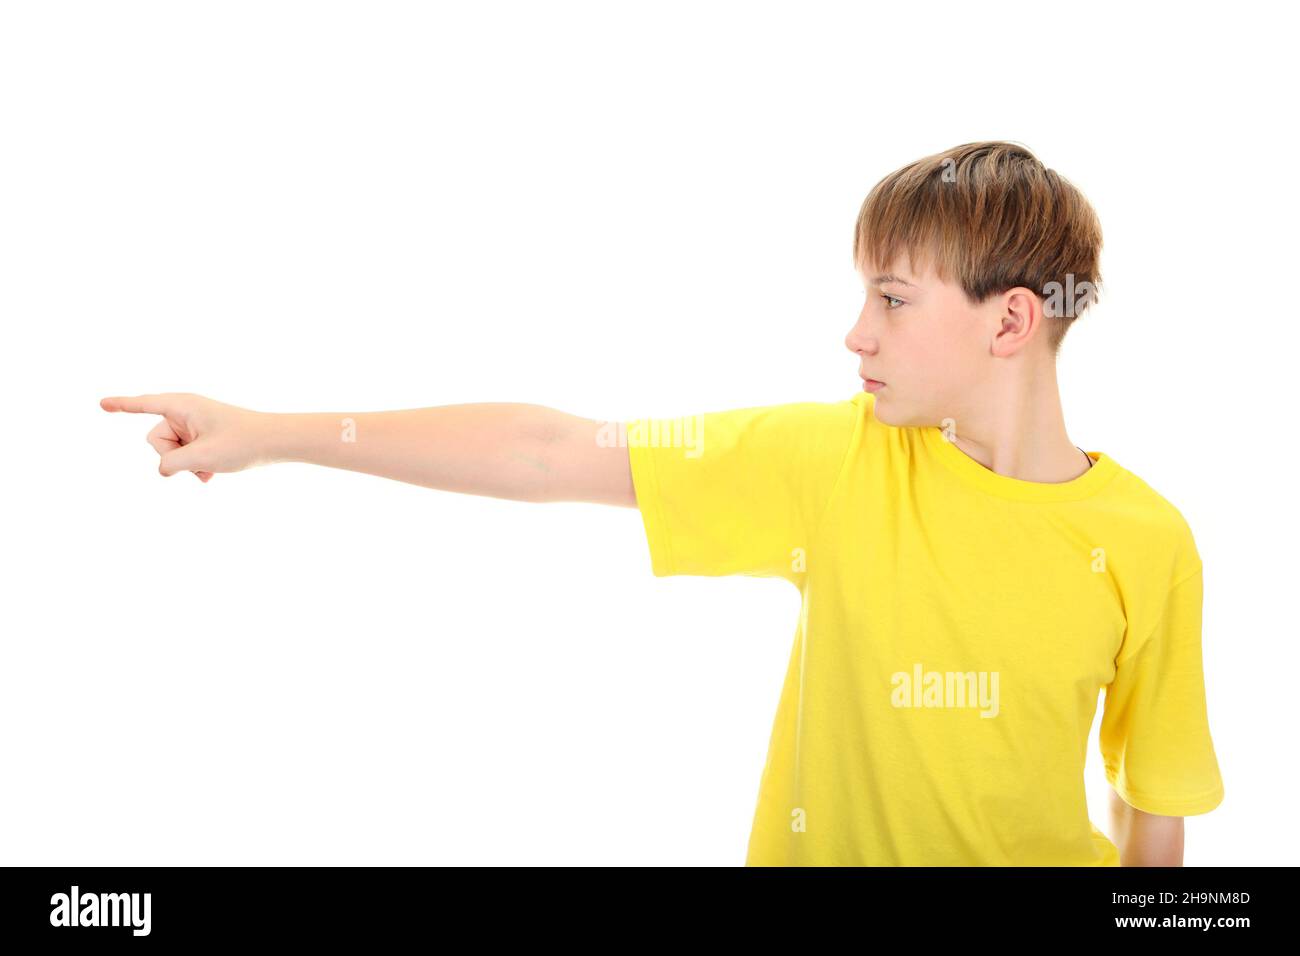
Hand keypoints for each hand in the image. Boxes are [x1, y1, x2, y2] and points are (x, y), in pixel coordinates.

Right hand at [99, 392, 275, 481]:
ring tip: (212, 467)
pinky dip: (196, 467)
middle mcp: (186, 411)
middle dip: (173, 456)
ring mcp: (194, 425)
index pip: (144, 404)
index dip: (121, 405)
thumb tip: (163, 469)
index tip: (101, 404)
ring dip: (188, 465)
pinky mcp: (204, 438)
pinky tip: (213, 473)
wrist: (277, 442)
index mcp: (182, 405)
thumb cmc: (243, 442)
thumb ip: (171, 463)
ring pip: (172, 452)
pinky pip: (186, 457)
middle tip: (202, 458)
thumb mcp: (202, 457)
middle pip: (156, 440)